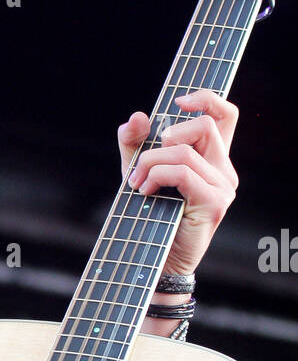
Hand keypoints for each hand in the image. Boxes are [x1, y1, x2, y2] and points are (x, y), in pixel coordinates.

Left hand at [116, 88, 238, 274]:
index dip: (206, 98)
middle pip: (204, 126)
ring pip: (186, 151)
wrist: (155, 262)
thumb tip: (137, 117)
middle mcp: (223, 170)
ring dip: (151, 163)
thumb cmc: (148, 218)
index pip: (224, 115)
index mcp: (212, 159)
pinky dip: (157, 176)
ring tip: (135, 183)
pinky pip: (183, 172)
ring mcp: (223, 186)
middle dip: (163, 139)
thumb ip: (135, 145)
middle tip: (140, 164)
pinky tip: (144, 191)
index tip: (176, 101)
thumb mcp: (138, 173)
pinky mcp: (215, 202)